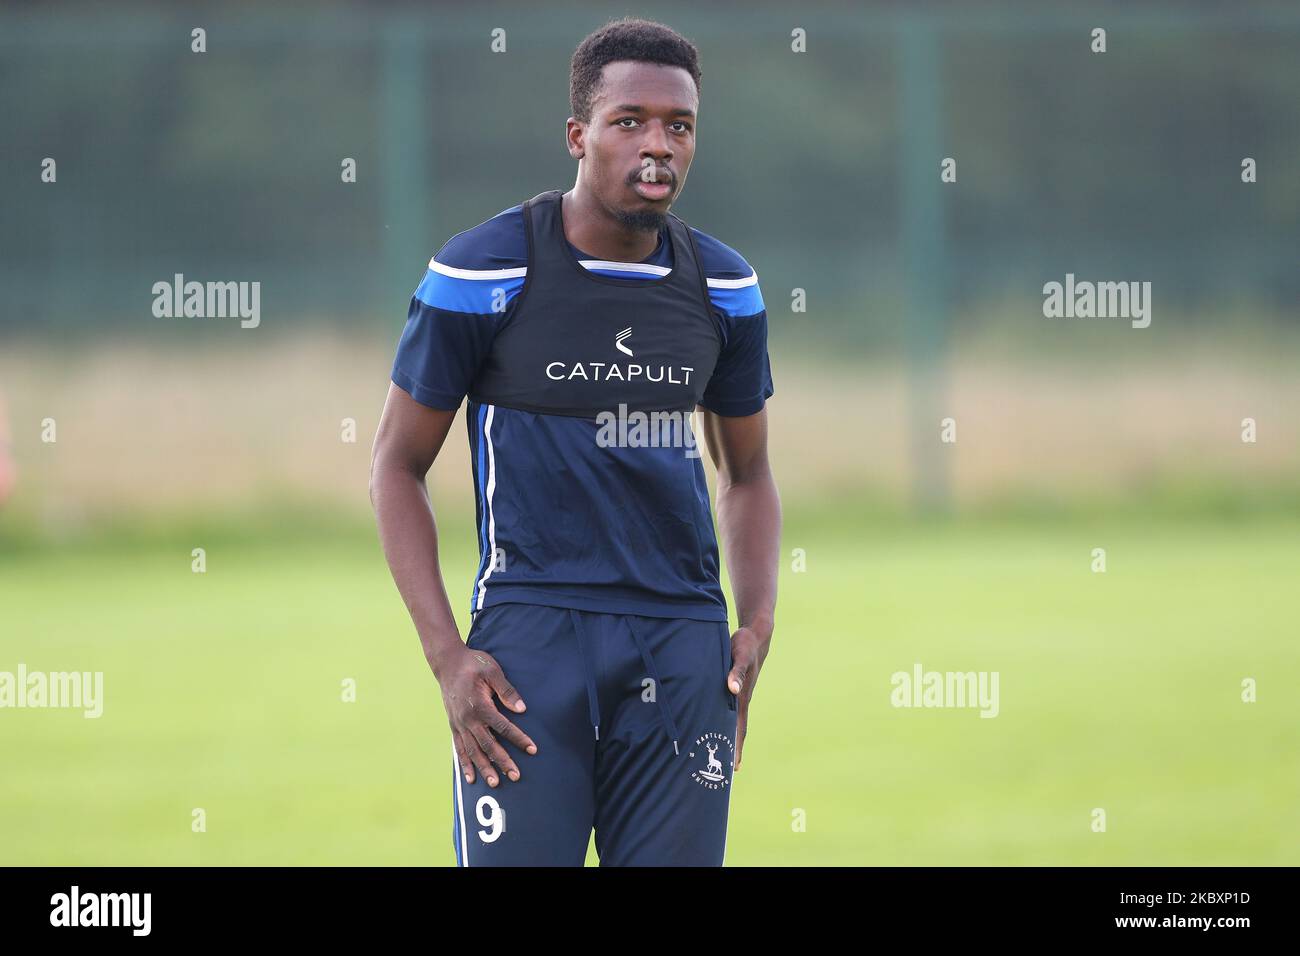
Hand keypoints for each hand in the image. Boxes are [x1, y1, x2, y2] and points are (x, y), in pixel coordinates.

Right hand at [439, 644, 537, 786]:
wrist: (447, 663)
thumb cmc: (473, 664)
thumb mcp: (492, 671)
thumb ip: (507, 691)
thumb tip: (522, 708)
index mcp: (480, 705)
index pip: (503, 726)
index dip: (518, 738)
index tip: (532, 749)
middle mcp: (468, 719)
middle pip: (488, 745)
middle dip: (503, 761)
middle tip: (516, 776)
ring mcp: (459, 724)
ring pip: (473, 751)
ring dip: (484, 768)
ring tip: (495, 783)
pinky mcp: (453, 726)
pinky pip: (459, 749)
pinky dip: (465, 764)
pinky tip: (470, 778)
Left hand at [726, 621, 770, 771]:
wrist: (754, 635)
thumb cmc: (745, 644)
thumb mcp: (740, 655)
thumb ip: (736, 671)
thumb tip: (732, 688)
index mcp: (741, 697)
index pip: (738, 728)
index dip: (736, 747)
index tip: (735, 768)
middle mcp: (739, 699)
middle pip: (736, 730)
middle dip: (733, 751)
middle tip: (727, 775)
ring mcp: (737, 695)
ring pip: (730, 721)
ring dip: (728, 738)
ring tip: (722, 758)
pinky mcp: (732, 687)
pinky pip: (725, 709)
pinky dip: (721, 721)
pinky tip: (715, 726)